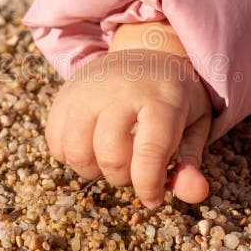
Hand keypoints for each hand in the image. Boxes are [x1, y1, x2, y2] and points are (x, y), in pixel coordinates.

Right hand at [45, 21, 211, 207]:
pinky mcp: (66, 93)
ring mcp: (88, 89)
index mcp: (161, 97)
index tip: (153, 199)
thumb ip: (192, 161)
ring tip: (109, 159)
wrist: (146, 52)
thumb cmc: (174, 97)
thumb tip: (195, 194)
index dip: (149, 185)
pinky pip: (55, 140)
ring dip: (92, 170)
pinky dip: (69, 156)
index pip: (149, 152)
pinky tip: (90, 147)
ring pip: (76, 151)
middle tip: (133, 169)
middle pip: (110, 154)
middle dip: (122, 178)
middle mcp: (121, 89)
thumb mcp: (196, 123)